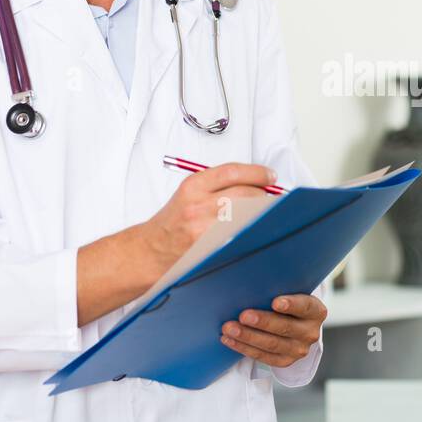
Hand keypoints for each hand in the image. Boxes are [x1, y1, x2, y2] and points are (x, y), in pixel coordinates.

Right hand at [133, 162, 276, 283]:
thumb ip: (217, 185)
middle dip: (264, 195)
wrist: (151, 249)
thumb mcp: (189, 194)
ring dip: (261, 214)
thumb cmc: (172, 223)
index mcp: (193, 186)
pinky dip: (251, 231)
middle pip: (245, 193)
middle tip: (271, 198)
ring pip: (246, 215)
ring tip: (265, 214)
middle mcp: (198, 205)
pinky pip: (238, 235)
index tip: (269, 176)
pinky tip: (255, 230)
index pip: (233, 172)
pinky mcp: (209, 247)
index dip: (257, 172)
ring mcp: (203, 228)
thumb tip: (255, 181)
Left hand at [220, 293, 326, 368]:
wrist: (296, 325)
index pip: (304, 307)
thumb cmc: (288, 303)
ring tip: (229, 329)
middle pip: (285, 328)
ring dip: (248, 336)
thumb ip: (279, 290)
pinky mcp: (285, 361)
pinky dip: (244, 348)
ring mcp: (299, 349)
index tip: (275, 302)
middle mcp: (310, 332)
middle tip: (243, 316)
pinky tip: (229, 340)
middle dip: (262, 322)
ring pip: (271, 344)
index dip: (291, 305)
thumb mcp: (291, 293)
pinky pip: (263, 357)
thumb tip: (252, 286)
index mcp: (316, 311)